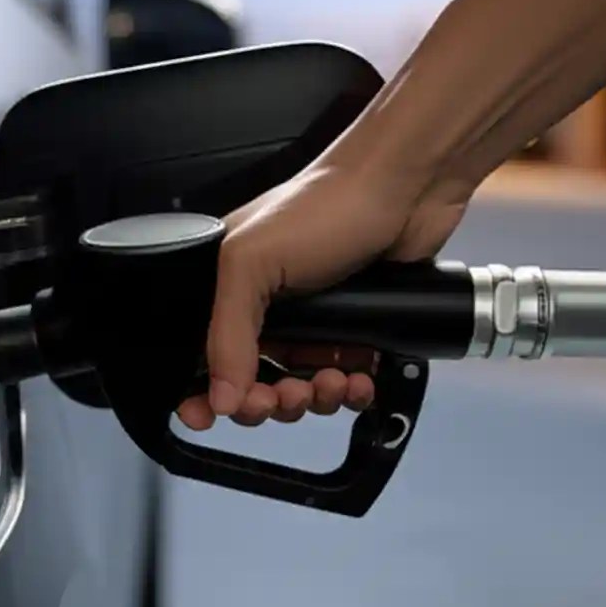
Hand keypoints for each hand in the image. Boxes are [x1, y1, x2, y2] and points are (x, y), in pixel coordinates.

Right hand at [176, 158, 472, 430]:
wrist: (406, 190)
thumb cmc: (325, 206)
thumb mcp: (252, 263)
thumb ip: (228, 334)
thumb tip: (220, 399)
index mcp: (228, 287)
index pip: (199, 355)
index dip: (200, 391)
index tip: (205, 416)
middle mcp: (266, 307)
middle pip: (250, 383)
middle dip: (267, 400)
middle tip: (285, 397)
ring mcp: (312, 321)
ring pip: (299, 390)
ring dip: (315, 399)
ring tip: (332, 381)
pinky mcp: (354, 331)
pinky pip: (343, 382)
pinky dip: (350, 390)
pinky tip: (359, 380)